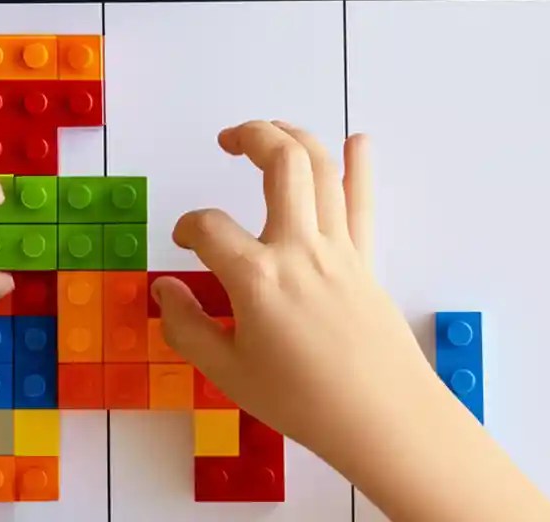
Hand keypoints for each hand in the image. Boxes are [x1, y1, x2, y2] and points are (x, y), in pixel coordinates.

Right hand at [153, 121, 441, 456]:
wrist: (383, 419)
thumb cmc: (304, 401)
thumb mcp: (228, 373)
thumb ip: (188, 328)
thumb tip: (166, 291)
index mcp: (257, 277)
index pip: (209, 227)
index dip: (188, 227)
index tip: (185, 243)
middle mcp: (299, 249)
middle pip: (281, 163)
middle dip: (251, 136)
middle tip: (228, 139)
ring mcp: (338, 249)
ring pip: (321, 169)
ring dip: (295, 136)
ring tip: (272, 130)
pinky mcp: (365, 259)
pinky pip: (362, 202)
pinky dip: (360, 167)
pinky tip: (358, 142)